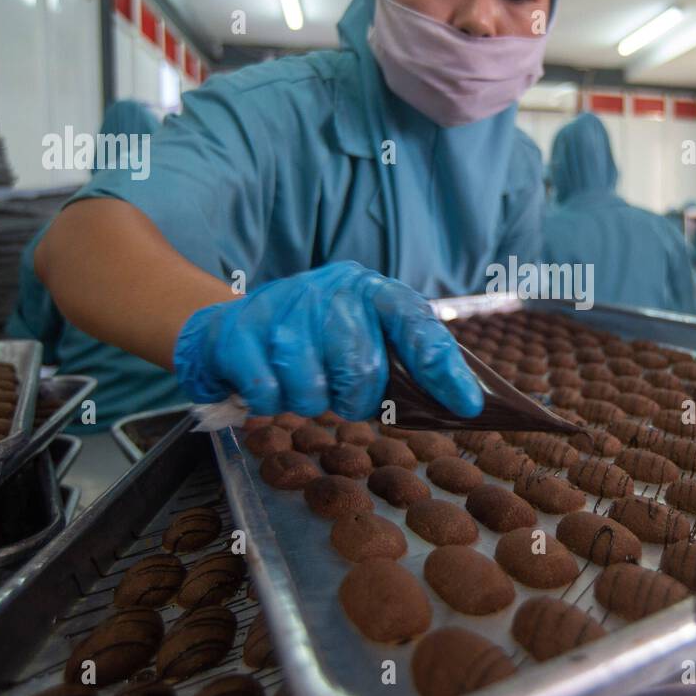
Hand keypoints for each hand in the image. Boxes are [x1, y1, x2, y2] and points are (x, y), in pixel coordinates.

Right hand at [172, 261, 482, 419]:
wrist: (227, 332)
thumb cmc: (313, 344)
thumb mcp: (358, 336)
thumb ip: (400, 362)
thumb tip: (453, 405)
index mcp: (370, 289)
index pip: (415, 323)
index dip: (442, 367)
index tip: (467, 406)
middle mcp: (331, 290)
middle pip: (362, 370)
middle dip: (355, 399)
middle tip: (340, 395)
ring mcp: (282, 309)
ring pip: (314, 389)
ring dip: (310, 403)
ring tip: (301, 383)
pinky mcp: (240, 334)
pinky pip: (269, 394)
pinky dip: (271, 403)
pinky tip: (268, 384)